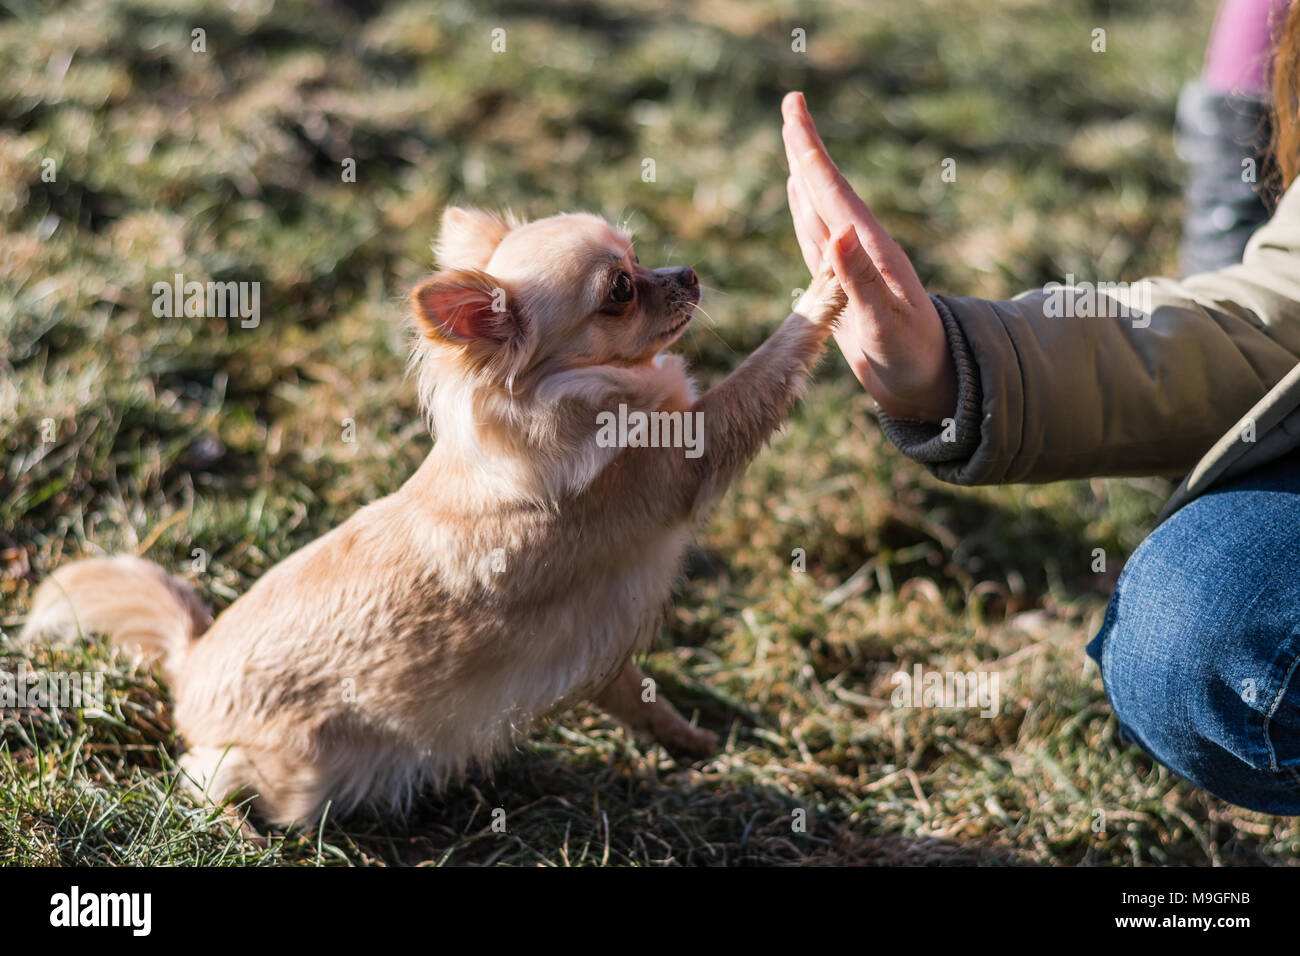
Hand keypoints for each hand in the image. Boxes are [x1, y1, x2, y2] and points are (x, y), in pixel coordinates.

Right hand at [782, 91, 957, 422]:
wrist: (927, 384)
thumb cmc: (913, 358)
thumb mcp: (886, 324)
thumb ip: (860, 281)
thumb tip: (836, 233)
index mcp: (871, 249)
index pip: (832, 190)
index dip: (809, 150)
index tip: (794, 108)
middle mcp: (860, 249)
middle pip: (825, 189)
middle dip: (806, 148)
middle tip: (791, 104)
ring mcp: (850, 266)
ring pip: (818, 210)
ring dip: (803, 176)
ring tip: (793, 144)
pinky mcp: (841, 285)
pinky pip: (815, 239)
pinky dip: (804, 213)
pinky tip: (800, 199)